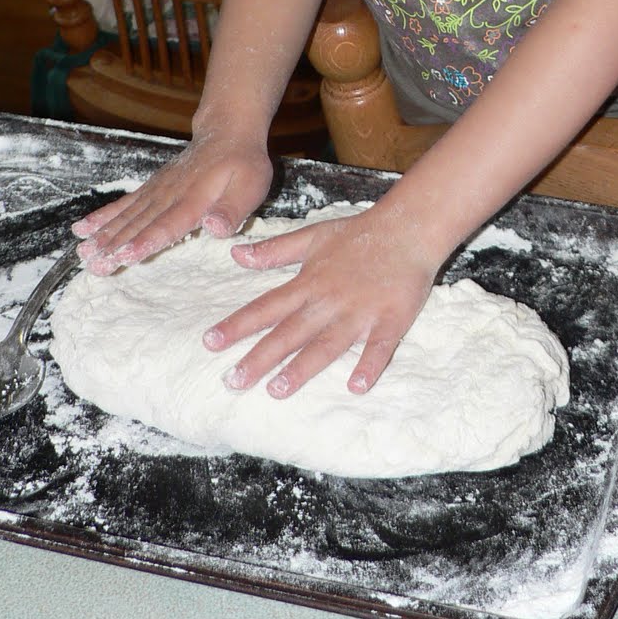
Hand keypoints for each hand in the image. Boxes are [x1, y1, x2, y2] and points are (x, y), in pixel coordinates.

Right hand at [71, 129, 272, 272]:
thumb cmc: (243, 164)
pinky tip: (82, 229)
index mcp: (195, 199)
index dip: (146, 241)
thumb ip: (232, 210)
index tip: (124, 257)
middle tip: (93, 266)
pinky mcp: (151, 188)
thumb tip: (214, 227)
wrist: (228, 132)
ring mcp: (157, 191)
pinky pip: (123, 203)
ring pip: (127, 215)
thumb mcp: (250, 185)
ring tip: (82, 254)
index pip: (168, 223)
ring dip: (104, 235)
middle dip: (115, 246)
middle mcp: (170, 195)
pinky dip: (102, 216)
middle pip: (139, 223)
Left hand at [203, 206, 441, 398]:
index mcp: (309, 282)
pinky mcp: (390, 320)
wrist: (407, 228)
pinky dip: (369, 366)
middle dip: (260, 358)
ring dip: (302, 368)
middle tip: (233, 382)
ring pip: (327, 344)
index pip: (266, 307)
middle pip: (290, 332)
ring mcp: (360, 312)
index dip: (238, 325)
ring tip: (277, 390)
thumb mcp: (312, 236)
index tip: (210, 343)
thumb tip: (236, 255)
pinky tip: (357, 387)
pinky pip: (379, 347)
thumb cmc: (359, 233)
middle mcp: (329, 301)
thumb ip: (275, 250)